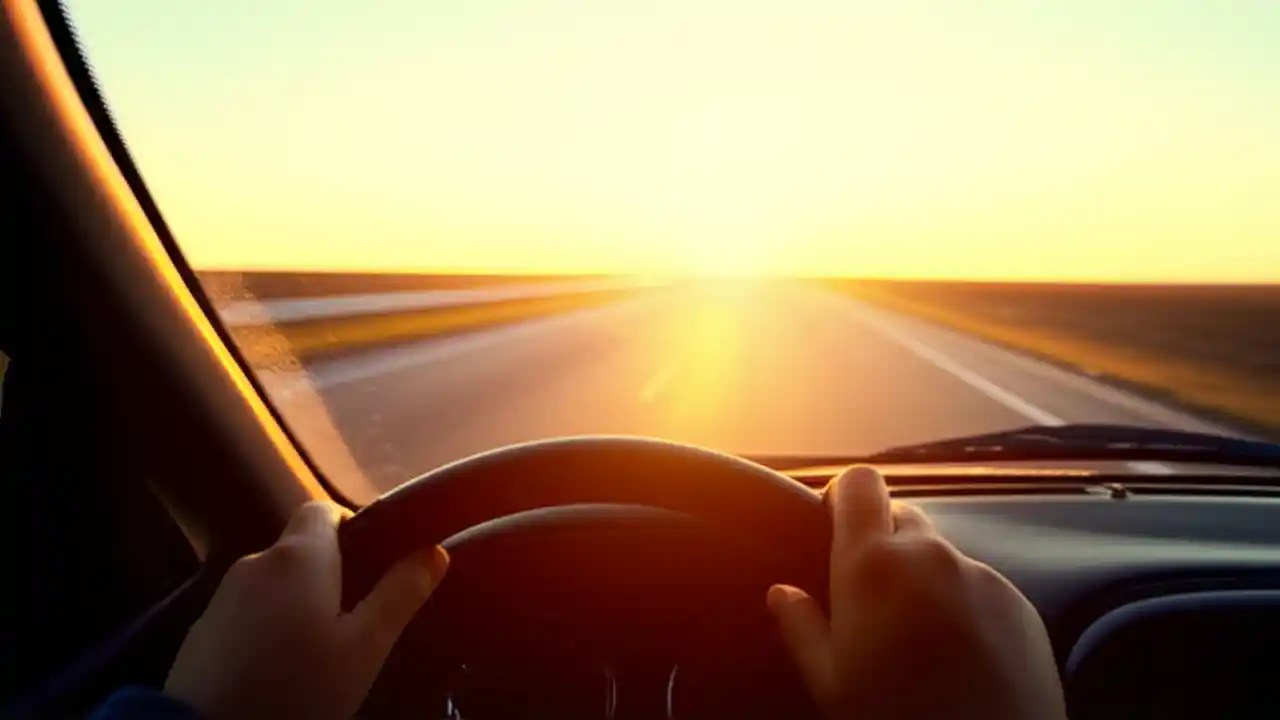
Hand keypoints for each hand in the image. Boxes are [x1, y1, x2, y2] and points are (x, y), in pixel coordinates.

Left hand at [165, 501, 448, 719]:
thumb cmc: (298, 688)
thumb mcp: (364, 647)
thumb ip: (400, 595)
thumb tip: (434, 551)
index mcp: (299, 556)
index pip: (324, 510)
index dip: (352, 529)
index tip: (372, 568)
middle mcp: (256, 561)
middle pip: (301, 550)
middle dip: (329, 575)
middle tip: (355, 621)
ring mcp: (223, 596)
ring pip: (275, 584)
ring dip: (297, 604)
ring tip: (317, 652)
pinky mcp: (202, 630)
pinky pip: (248, 613)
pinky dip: (267, 628)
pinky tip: (278, 667)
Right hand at [767, 467, 1065, 719]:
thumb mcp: (830, 685)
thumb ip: (802, 627)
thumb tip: (783, 593)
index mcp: (874, 565)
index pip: (861, 483)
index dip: (845, 496)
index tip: (834, 526)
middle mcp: (931, 556)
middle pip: (902, 518)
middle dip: (883, 546)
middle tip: (870, 602)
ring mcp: (983, 578)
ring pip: (942, 558)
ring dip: (925, 581)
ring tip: (916, 642)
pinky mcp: (1020, 606)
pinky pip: (979, 588)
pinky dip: (963, 608)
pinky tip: (957, 658)